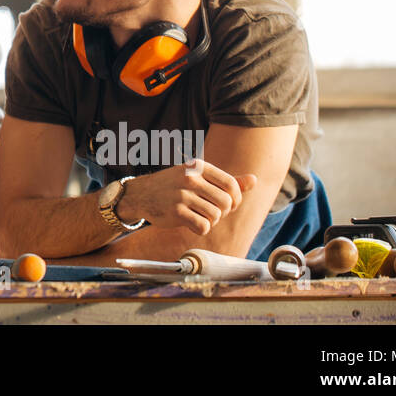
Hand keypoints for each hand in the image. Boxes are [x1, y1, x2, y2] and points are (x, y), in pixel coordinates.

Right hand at [115, 160, 256, 234]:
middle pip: (225, 203)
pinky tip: (191, 223)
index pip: (231, 184)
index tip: (229, 205)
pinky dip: (200, 229)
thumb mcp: (198, 176)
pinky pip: (203, 227)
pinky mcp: (176, 212)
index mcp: (198, 166)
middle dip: (222, 212)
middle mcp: (190, 178)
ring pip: (215, 216)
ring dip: (211, 221)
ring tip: (199, 216)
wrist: (141, 194)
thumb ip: (226, 180)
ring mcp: (182, 195)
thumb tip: (254, 180)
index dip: (235, 199)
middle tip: (211, 212)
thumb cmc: (174, 185)